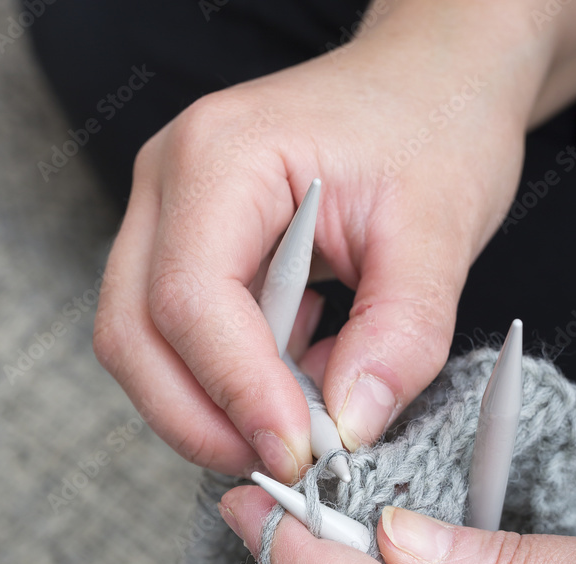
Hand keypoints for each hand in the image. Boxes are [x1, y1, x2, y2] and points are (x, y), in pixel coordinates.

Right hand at [93, 2, 550, 481]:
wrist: (429, 86)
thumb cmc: (433, 129)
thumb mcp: (440, 230)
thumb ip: (399, 335)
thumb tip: (348, 428)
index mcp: (220, 158)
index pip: (190, 300)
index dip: (238, 392)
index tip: (299, 454)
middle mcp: (169, 186)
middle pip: (134, 336)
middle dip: (202, 421)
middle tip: (283, 465)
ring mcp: (168, 221)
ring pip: (146, 349)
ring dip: (214, 410)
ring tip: (301, 423)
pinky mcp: (190, 255)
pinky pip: (181, 344)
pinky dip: (234, 387)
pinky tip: (298, 380)